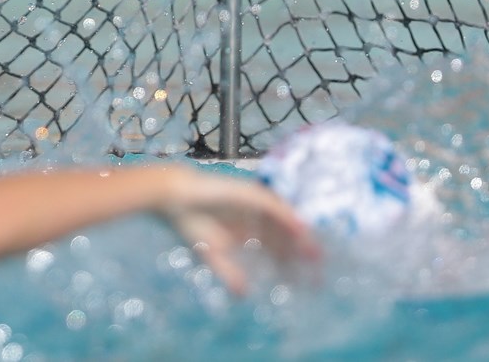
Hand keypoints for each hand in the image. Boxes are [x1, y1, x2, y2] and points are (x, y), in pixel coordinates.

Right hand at [155, 168, 319, 294]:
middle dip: (299, 257)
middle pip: (284, 239)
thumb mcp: (210, 255)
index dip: (287, 267)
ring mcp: (253, 206)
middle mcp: (254, 219)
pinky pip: (274, 206)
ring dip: (299, 238)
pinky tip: (300, 230)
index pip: (273, 252)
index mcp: (244, 233)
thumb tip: (242, 295)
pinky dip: (288, 217)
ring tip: (315, 256)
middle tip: (316, 275)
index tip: (302, 285)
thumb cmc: (188, 224)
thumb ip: (228, 273)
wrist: (172, 198)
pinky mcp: (249, 194)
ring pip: (283, 223)